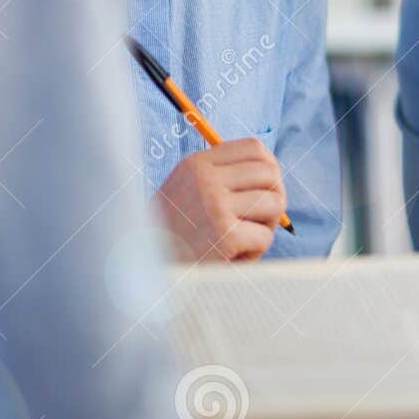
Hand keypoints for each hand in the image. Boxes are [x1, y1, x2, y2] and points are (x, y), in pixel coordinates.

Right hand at [154, 138, 285, 262]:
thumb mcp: (188, 192)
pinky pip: (265, 236)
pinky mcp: (225, 235)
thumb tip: (273, 171)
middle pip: (270, 174)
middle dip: (275, 198)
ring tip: (244, 241)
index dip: (270, 167)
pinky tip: (231, 258)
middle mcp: (206, 180)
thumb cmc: (172, 235)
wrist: (143, 270)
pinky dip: (255, 252)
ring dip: (266, 226)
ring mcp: (215, 206)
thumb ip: (223, 177)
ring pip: (274, 204)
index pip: (254, 148)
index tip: (267, 187)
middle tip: (260, 220)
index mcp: (197, 165)